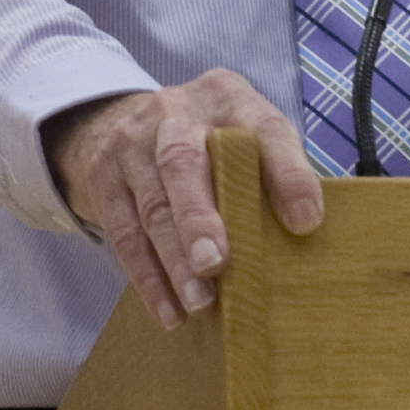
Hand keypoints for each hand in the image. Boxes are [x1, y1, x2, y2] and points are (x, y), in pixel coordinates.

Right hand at [43, 71, 323, 328]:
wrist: (124, 117)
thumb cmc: (208, 140)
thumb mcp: (244, 134)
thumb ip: (273, 172)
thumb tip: (307, 234)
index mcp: (228, 97)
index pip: (264, 130)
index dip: (287, 175)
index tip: (306, 223)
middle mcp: (175, 112)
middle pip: (184, 164)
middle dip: (200, 217)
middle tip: (218, 263)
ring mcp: (131, 142)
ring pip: (153, 206)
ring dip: (176, 261)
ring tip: (201, 303)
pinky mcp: (102, 176)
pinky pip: (124, 233)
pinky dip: (148, 278)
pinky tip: (170, 312)